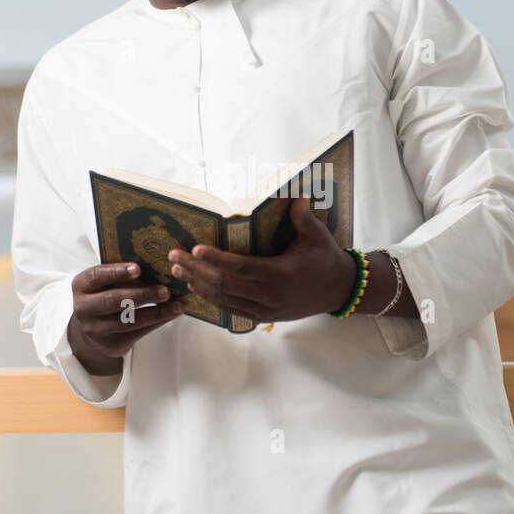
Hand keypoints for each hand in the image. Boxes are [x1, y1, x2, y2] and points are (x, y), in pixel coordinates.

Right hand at [68, 261, 182, 373]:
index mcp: (81, 285)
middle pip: (113, 300)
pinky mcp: (109, 345)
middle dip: (142, 295)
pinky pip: (137, 333)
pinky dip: (157, 323)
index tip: (138, 268)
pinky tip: (170, 315)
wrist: (92, 326)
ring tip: (176, 306)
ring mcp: (95, 330)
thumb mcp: (106, 282)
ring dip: (156, 312)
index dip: (117, 272)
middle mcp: (83, 308)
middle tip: (165, 291)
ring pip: (128, 321)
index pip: (97, 276)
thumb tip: (156, 267)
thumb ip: (122, 274)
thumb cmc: (104, 295)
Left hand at [166, 196, 357, 323]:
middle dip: (195, 270)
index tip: (195, 248)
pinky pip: (230, 309)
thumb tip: (297, 196)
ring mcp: (264, 310)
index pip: (240, 268)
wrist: (338, 291)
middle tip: (174, 256)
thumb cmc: (326, 260)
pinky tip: (196, 286)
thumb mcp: (316, 236)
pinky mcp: (262, 317)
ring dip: (197, 284)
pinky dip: (210, 298)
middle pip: (223, 284)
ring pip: (222, 299)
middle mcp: (268, 296)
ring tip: (177, 270)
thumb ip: (302, 217)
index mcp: (279, 275)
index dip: (216, 259)